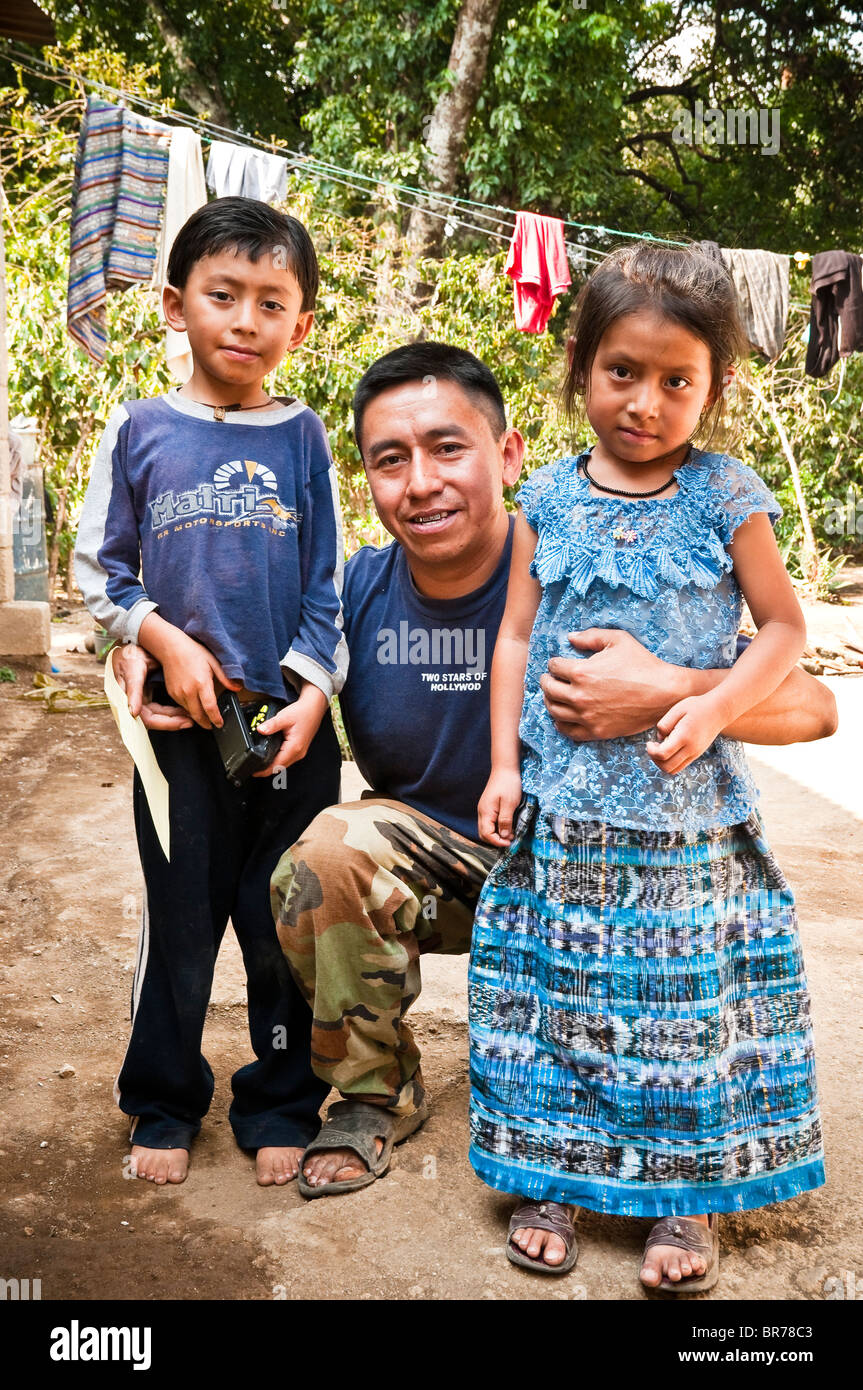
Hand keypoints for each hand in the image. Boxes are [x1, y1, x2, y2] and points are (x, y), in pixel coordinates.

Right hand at [110, 644, 192, 731]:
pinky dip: (172, 709)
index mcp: (129, 700)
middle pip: (156, 720)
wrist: (128, 643)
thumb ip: (133, 692)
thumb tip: (133, 713)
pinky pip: (161, 708)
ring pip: (160, 715)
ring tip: (193, 716)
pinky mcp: (146, 695)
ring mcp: (140, 700)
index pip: (149, 720)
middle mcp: (134, 703)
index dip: (167, 724)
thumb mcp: (133, 671)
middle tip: (193, 721)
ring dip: (175, 716)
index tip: (184, 722)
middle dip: (174, 722)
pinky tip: (185, 708)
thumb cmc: (129, 655)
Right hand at [158, 630, 240, 728]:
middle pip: (198, 715)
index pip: (210, 708)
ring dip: (197, 717)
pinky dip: (189, 709)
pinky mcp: (172, 693)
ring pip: (189, 712)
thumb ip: (226, 678)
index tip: (220, 724)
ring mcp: (178, 693)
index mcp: (201, 683)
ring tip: (205, 717)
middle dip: (206, 724)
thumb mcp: (213, 662)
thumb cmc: (193, 652)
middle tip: (212, 726)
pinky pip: (181, 706)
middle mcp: (189, 691)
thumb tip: (237, 688)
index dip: (216, 719)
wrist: (171, 647)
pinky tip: (194, 706)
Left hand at [253, 685, 326, 775]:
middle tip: (255, 769)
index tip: (255, 772)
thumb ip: (271, 725)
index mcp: (294, 747)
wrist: (314, 708)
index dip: (264, 770)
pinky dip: (279, 760)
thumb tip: (260, 730)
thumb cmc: (303, 712)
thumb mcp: (284, 717)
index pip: (277, 765)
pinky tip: (272, 756)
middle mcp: (299, 752)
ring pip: (284, 764)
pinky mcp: (300, 749)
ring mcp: (300, 752)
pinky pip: (288, 759)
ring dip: (273, 766)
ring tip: (261, 763)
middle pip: (280, 767)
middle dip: (267, 770)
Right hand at [477, 768, 522, 846]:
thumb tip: (504, 836)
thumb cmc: (508, 784)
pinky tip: (507, 826)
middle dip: (495, 840)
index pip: (487, 834)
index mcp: (486, 812)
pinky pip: (489, 822)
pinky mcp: (488, 807)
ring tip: (510, 834)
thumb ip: (505, 821)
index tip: (510, 843)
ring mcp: (484, 809)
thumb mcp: (510, 804)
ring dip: (496, 834)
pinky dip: (496, 828)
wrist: (504, 768)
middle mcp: (482, 812)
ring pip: (486, 829)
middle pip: (483, 834)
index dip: (497, 842)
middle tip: (510, 840)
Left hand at [541, 629, 678, 740]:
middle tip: (550, 678)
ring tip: (554, 695)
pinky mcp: (597, 731)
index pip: (554, 666)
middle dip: (547, 680)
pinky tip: (562, 717)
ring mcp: (587, 716)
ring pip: (554, 711)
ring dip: (549, 701)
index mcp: (581, 672)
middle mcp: (579, 696)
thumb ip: (591, 637)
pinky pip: (568, 731)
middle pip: (549, 689)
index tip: (558, 663)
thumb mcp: (618, 640)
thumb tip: (570, 637)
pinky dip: (560, 723)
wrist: (664, 693)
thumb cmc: (643, 664)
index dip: (555, 662)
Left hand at [646, 694, 727, 774]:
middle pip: (667, 767)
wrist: (719, 711)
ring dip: (662, 762)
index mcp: (684, 737)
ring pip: (673, 770)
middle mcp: (691, 749)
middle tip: (653, 746)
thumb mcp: (677, 709)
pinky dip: (670, 762)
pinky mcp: (697, 754)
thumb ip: (665, 724)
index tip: (650, 742)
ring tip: (661, 748)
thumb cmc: (697, 707)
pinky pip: (680, 766)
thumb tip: (660, 738)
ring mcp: (695, 753)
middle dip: (655, 759)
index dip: (651, 751)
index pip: (663, 754)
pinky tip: (670, 748)